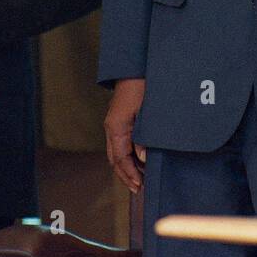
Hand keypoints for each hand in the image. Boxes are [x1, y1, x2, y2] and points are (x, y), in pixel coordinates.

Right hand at [104, 78, 146, 192]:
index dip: (130, 173)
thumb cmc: (141, 87)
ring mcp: (113, 124)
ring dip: (126, 167)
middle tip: (138, 188)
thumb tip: (144, 158)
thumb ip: (143, 137)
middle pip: (115, 159)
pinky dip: (127, 156)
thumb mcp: (145, 113)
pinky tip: (138, 160)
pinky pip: (119, 144)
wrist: (134, 68)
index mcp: (116, 127)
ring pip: (116, 153)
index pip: (120, 159)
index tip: (140, 184)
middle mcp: (111, 128)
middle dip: (126, 175)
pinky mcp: (119, 120)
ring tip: (139, 178)